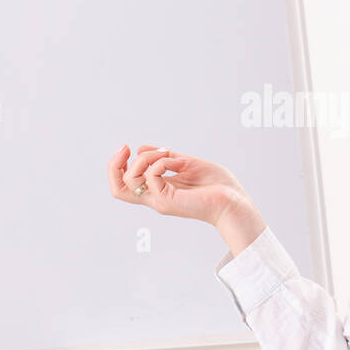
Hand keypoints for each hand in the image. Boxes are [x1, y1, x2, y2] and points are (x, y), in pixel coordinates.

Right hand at [107, 144, 250, 227]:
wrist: (234, 201)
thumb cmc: (217, 186)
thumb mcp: (185, 164)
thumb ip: (164, 158)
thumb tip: (141, 149)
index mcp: (158, 189)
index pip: (124, 183)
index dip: (116, 165)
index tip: (127, 148)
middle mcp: (155, 197)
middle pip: (117, 187)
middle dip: (114, 164)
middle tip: (127, 148)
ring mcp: (160, 200)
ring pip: (130, 179)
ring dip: (144, 158)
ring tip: (168, 154)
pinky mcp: (169, 200)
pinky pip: (152, 176)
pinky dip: (161, 162)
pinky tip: (179, 163)